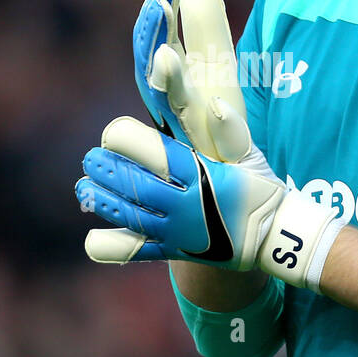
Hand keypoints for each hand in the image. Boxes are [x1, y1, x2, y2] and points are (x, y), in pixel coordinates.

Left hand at [75, 108, 341, 289]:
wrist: (273, 239)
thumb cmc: (259, 189)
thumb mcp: (251, 157)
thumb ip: (231, 130)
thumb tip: (217, 104)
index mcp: (205, 175)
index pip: (159, 155)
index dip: (130, 143)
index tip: (112, 134)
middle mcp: (189, 205)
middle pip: (138, 186)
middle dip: (109, 171)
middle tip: (91, 159)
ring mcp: (180, 232)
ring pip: (133, 216)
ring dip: (104, 201)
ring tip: (84, 187)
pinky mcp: (176, 252)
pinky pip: (141, 251)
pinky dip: (115, 247)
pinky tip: (92, 238)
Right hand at [133, 0, 246, 161]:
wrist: (240, 185)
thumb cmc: (221, 127)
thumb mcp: (215, 71)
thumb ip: (204, 30)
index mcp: (174, 80)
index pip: (157, 37)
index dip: (160, 5)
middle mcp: (177, 105)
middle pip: (152, 65)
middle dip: (155, 32)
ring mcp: (197, 131)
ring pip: (175, 104)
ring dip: (169, 79)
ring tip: (166, 54)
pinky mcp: (225, 154)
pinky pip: (222, 139)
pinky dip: (219, 122)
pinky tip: (217, 105)